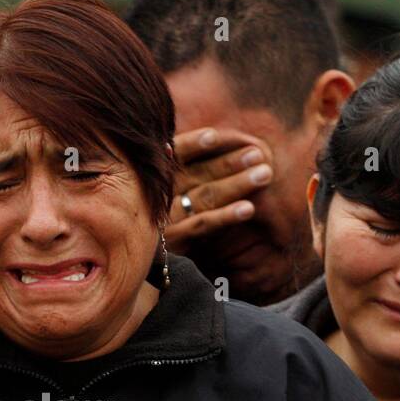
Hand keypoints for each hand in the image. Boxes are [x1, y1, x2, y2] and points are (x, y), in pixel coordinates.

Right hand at [165, 127, 271, 255]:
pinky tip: (248, 209)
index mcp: (155, 178)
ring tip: (264, 174)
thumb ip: (182, 169)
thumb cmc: (158, 222)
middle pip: (196, 174)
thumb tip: (211, 140)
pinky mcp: (173, 243)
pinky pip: (202, 226)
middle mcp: (157, 196)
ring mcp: (164, 220)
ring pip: (204, 197)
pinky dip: (225, 216)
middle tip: (258, 154)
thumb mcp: (165, 191)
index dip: (194, 144)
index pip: (175, 155)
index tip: (215, 136)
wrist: (135, 264)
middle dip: (229, 162)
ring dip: (236, 184)